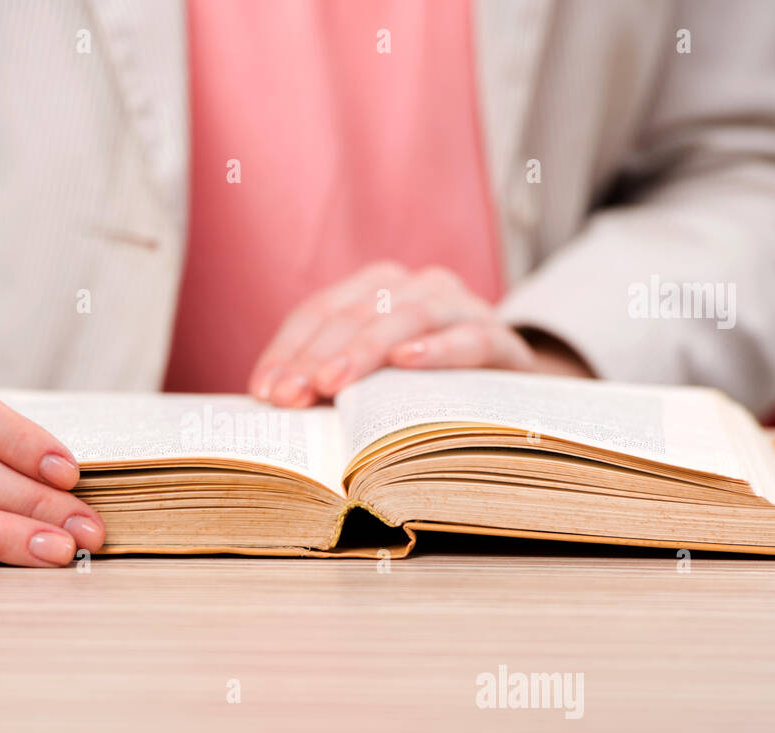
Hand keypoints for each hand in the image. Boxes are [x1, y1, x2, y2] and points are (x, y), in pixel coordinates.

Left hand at [248, 261, 590, 406]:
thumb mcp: (371, 382)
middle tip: (289, 398)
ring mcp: (459, 305)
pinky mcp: (499, 336)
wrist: (510, 393)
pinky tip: (406, 362)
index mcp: (374, 288)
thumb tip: (271, 404)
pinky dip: (436, 347)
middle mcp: (415, 285)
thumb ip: (326, 385)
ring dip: (364, 351)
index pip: (318, 312)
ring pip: (403, 317)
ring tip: (332, 383)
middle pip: (353, 314)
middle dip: (315, 358)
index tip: (264, 393)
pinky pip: (467, 337)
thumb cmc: (423, 388)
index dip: (288, 351)